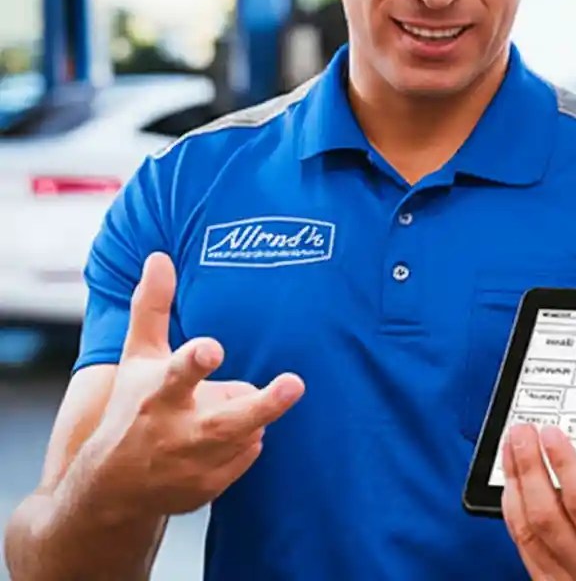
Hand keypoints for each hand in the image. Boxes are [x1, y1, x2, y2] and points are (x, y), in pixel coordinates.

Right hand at [82, 253, 304, 516]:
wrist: (113, 486)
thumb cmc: (131, 409)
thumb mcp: (136, 357)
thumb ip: (151, 308)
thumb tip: (160, 257)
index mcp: (160, 392)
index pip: (180, 372)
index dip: (196, 361)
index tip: (212, 349)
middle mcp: (179, 430)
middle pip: (230, 418)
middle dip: (264, 403)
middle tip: (294, 383)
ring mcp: (197, 462)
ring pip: (248, 431)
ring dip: (250, 417)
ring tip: (232, 408)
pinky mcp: (212, 485)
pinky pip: (248, 452)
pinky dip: (243, 441)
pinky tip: (221, 438)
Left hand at [501, 424, 575, 580]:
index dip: (564, 467)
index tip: (553, 434)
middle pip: (547, 516)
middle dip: (529, 468)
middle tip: (523, 432)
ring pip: (528, 531)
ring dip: (515, 484)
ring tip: (512, 449)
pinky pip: (523, 547)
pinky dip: (513, 511)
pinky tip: (512, 485)